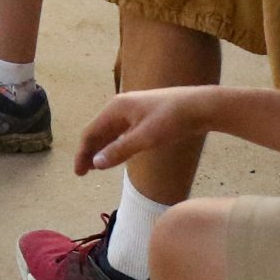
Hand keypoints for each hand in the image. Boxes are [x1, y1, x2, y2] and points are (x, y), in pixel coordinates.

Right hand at [76, 88, 217, 175]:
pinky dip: (114, 145)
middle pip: (97, 131)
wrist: (201, 106)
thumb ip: (119, 150)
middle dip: (89, 152)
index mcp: (115, 108)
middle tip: (83, 173)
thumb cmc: (172, 120)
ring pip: (109, 132)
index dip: (82, 153)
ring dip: (100, 149)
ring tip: (95, 167)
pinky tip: (115, 154)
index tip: (79, 173)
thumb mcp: (146, 138)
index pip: (90, 132)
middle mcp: (119, 107)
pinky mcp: (143, 116)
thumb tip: (95, 163)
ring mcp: (132, 111)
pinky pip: (121, 132)